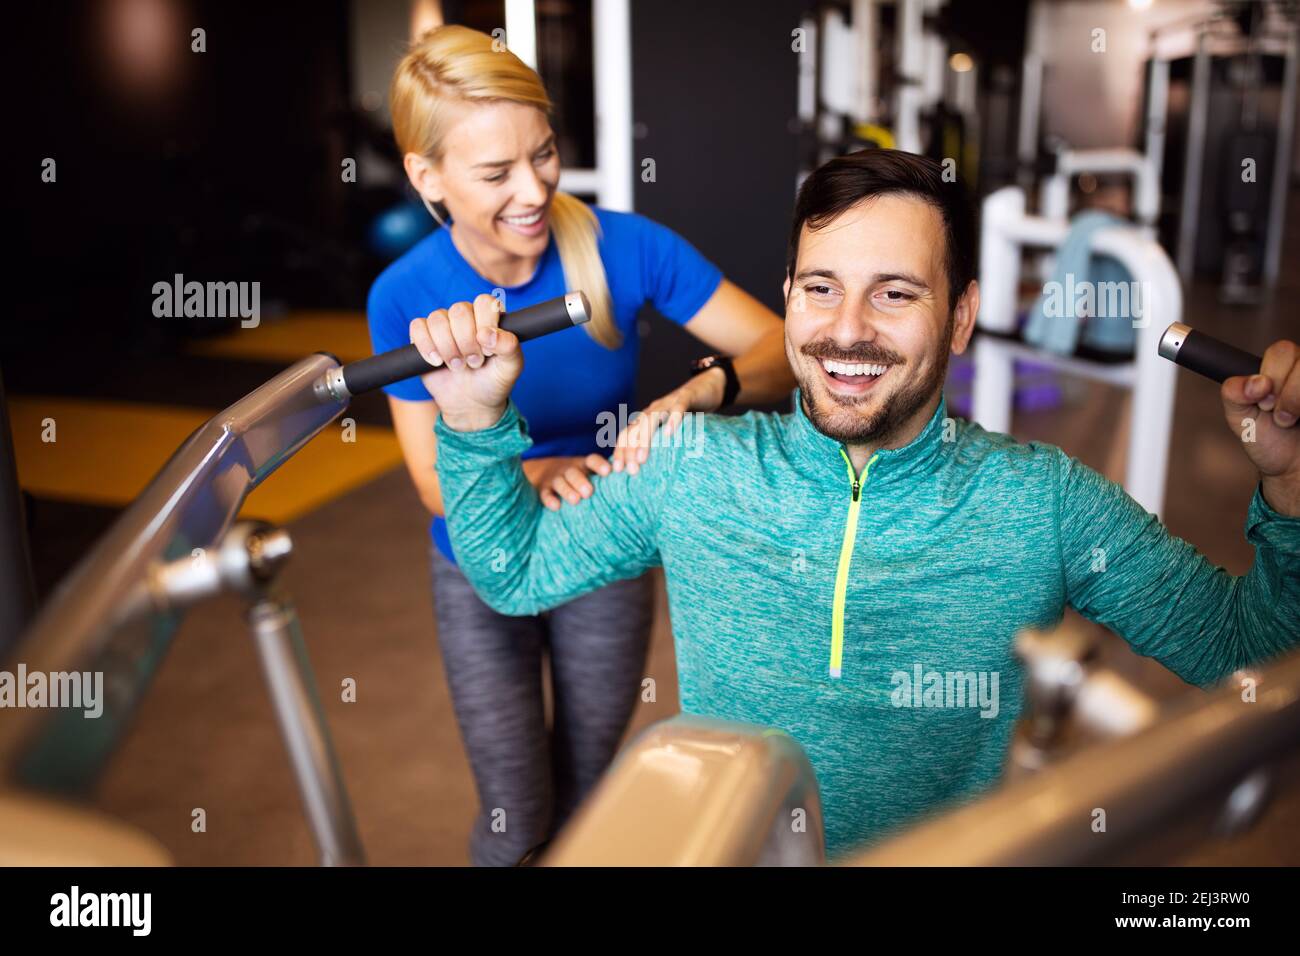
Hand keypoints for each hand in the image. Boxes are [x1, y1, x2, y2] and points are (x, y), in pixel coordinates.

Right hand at [409, 293, 521, 430]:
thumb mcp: (511, 367)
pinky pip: (417, 327)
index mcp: (490, 317)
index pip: (484, 302)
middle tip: (474, 362)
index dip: (484, 324)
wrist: (470, 404)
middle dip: (466, 341)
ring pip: (437, 319)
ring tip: (457, 366)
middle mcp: (467, 316)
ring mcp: (444, 325)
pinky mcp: (423, 336)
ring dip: (447, 347)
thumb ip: (509, 346)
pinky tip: (437, 362)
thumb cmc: (493, 382)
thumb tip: (487, 333)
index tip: (488, 349)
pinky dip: (426, 346)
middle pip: (459, 310)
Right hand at [524, 455, 612, 510]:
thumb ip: (605, 476)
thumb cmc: (578, 475)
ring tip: (576, 500)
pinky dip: (549, 499)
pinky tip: (556, 507)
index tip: (608, 472)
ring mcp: (555, 478)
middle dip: (581, 481)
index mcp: (583, 464)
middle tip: (589, 492)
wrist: (544, 471)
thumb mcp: (588, 471)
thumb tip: (637, 481)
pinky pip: (545, 493)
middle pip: (574, 472)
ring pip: (560, 482)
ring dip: (567, 490)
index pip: (591, 460)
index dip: (599, 465)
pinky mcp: (543, 488)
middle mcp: (569, 469)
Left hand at [611, 367, 724, 474]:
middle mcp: (654, 409)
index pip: (628, 433)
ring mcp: (669, 401)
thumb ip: (661, 443)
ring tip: (641, 459)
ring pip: (652, 419)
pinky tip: (669, 434)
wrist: (709, 385)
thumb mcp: (672, 428)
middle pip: (636, 428)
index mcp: (648, 417)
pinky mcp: (687, 396)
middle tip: (631, 471)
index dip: (621, 450)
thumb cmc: (690, 412)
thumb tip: (651, 469)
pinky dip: (673, 419)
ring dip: (645, 438)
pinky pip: (679, 407)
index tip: (617, 470)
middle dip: (630, 450)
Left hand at [1223, 339, 1299, 513]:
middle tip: (1276, 413)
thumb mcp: (1240, 417)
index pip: (1281, 350)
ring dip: (1296, 400)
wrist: (1292, 468)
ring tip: (1288, 420)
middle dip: (1284, 390)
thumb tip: (1255, 381)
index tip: (1262, 400)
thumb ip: (1233, 393)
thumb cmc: (1268, 439)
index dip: (1271, 374)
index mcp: (1281, 368)